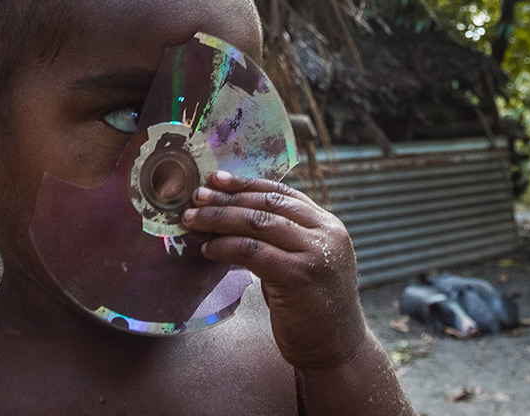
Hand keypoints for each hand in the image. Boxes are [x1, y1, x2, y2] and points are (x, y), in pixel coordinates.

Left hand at [182, 172, 368, 372]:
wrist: (336, 350)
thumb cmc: (312, 307)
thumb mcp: (304, 261)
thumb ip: (283, 238)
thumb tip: (233, 216)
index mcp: (328, 225)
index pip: (283, 193)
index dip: (247, 184)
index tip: (217, 179)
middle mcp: (326, 234)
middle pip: (268, 204)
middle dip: (227, 198)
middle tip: (196, 196)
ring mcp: (315, 254)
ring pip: (258, 223)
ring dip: (220, 219)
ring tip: (193, 219)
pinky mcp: (300, 277)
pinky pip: (254, 252)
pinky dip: (227, 247)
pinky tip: (208, 250)